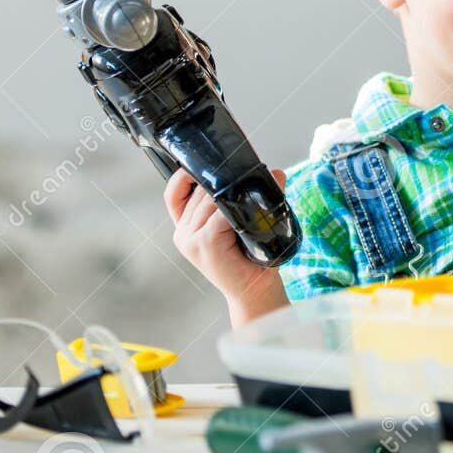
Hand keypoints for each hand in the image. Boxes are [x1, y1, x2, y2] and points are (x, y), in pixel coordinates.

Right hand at [164, 168, 289, 324]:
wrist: (256, 291)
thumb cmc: (252, 257)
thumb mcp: (242, 223)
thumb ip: (245, 198)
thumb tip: (276, 172)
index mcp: (185, 225)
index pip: (176, 191)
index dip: (187, 174)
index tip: (211, 161)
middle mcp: (182, 232)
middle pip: (200, 191)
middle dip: (226, 182)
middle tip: (253, 177)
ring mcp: (190, 239)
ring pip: (211, 200)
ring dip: (235, 196)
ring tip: (256, 199)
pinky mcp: (204, 243)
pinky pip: (221, 215)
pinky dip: (237, 211)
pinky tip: (250, 215)